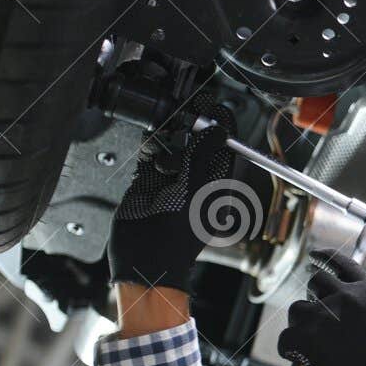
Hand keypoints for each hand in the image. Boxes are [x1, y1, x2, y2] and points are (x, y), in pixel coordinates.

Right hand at [107, 97, 244, 290]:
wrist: (144, 258)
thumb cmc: (176, 237)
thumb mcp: (194, 191)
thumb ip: (202, 157)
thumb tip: (216, 130)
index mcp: (215, 184)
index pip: (222, 148)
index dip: (218, 126)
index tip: (213, 108)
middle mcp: (194, 180)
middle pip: (195, 142)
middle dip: (189, 128)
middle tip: (184, 118)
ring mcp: (170, 180)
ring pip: (171, 146)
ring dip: (167, 138)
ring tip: (166, 141)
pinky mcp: (147, 182)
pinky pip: (150, 156)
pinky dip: (149, 148)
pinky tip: (150, 148)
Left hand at [278, 253, 365, 365]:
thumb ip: (361, 305)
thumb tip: (336, 297)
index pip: (343, 262)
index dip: (325, 256)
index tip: (315, 255)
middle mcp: (346, 297)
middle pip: (316, 281)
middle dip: (314, 297)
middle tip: (318, 317)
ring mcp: (322, 315)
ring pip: (298, 310)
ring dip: (304, 326)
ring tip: (320, 348)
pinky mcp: (302, 336)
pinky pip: (287, 337)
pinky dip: (294, 350)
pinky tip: (309, 362)